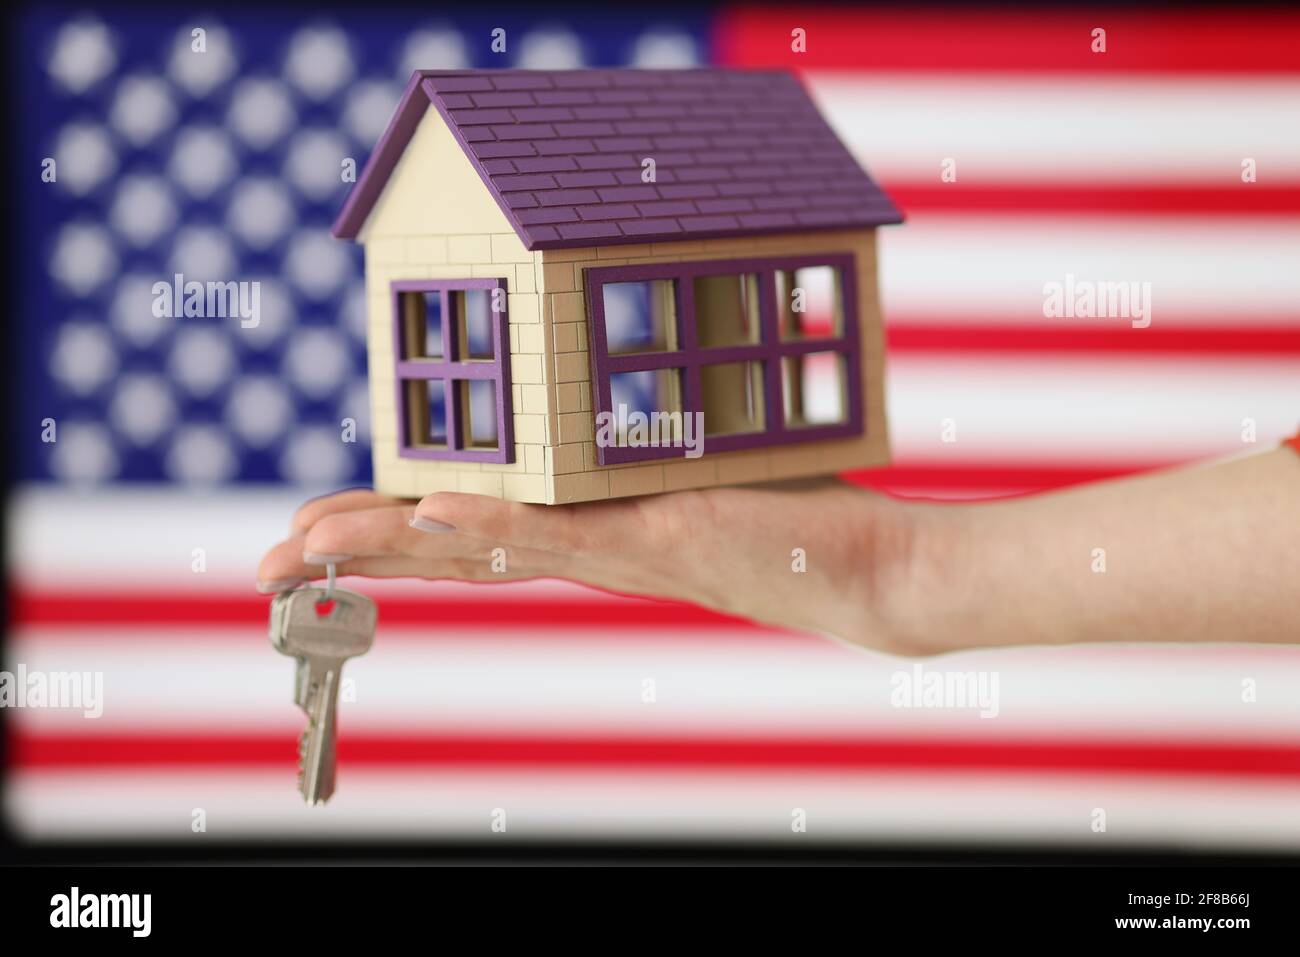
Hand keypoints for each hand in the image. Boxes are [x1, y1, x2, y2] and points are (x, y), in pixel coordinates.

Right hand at [256, 479, 950, 653]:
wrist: (874, 571)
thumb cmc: (787, 517)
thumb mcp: (694, 472)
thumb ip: (636, 455)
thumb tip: (601, 412)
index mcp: (582, 532)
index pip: (463, 536)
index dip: (383, 533)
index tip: (313, 530)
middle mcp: (585, 549)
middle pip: (447, 553)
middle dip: (354, 557)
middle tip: (267, 568)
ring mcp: (616, 548)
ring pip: (483, 548)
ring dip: (392, 541)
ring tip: (312, 543)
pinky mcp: (660, 536)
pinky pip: (563, 533)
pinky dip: (491, 525)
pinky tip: (429, 516)